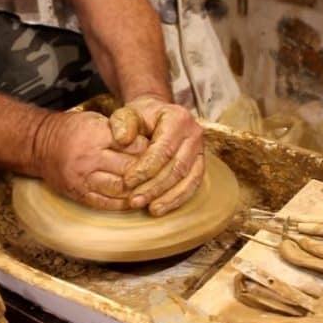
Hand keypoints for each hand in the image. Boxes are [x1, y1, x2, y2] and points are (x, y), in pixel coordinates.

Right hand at [34, 110, 147, 209]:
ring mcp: (83, 178)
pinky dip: (122, 204)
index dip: (150, 151)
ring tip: (149, 189)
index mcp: (96, 135)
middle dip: (147, 172)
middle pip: (129, 169)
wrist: (40, 145)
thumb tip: (148, 144)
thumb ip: (119, 131)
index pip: (133, 146)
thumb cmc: (72, 130)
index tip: (158, 153)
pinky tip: (133, 200)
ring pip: (119, 189)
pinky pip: (105, 203)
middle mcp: (89, 158)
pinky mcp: (78, 193)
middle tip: (159, 173)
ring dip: (137, 190)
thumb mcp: (95, 120)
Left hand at [109, 96, 204, 215]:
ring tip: (149, 209)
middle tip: (134, 201)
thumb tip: (122, 140)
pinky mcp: (199, 164)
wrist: (156, 117)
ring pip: (187, 179)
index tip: (127, 182)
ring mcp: (200, 150)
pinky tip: (161, 208)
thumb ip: (122, 123)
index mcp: (178, 118)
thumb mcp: (128, 114)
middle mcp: (194, 134)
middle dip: (154, 187)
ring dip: (167, 197)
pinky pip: (192, 185)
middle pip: (176, 167)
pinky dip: (177, 199)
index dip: (145, 169)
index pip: (163, 150)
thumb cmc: (140, 117)